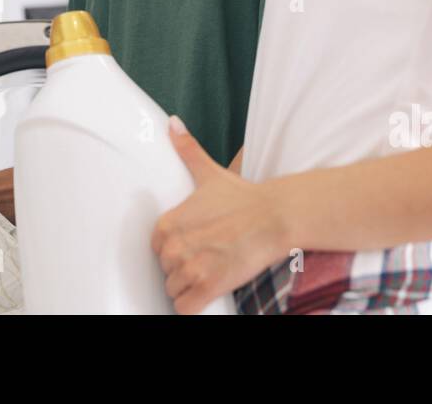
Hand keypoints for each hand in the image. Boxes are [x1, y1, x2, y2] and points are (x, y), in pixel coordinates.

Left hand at [151, 116, 290, 313]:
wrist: (275, 216)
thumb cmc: (244, 198)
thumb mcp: (209, 173)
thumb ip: (187, 150)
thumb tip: (173, 124)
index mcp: (169, 223)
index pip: (156, 248)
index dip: (173, 249)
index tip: (191, 245)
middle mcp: (175, 246)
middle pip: (165, 270)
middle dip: (182, 269)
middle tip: (205, 258)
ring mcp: (191, 268)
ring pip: (174, 290)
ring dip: (188, 287)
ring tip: (209, 274)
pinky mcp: (208, 286)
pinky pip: (184, 308)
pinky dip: (192, 305)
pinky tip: (205, 295)